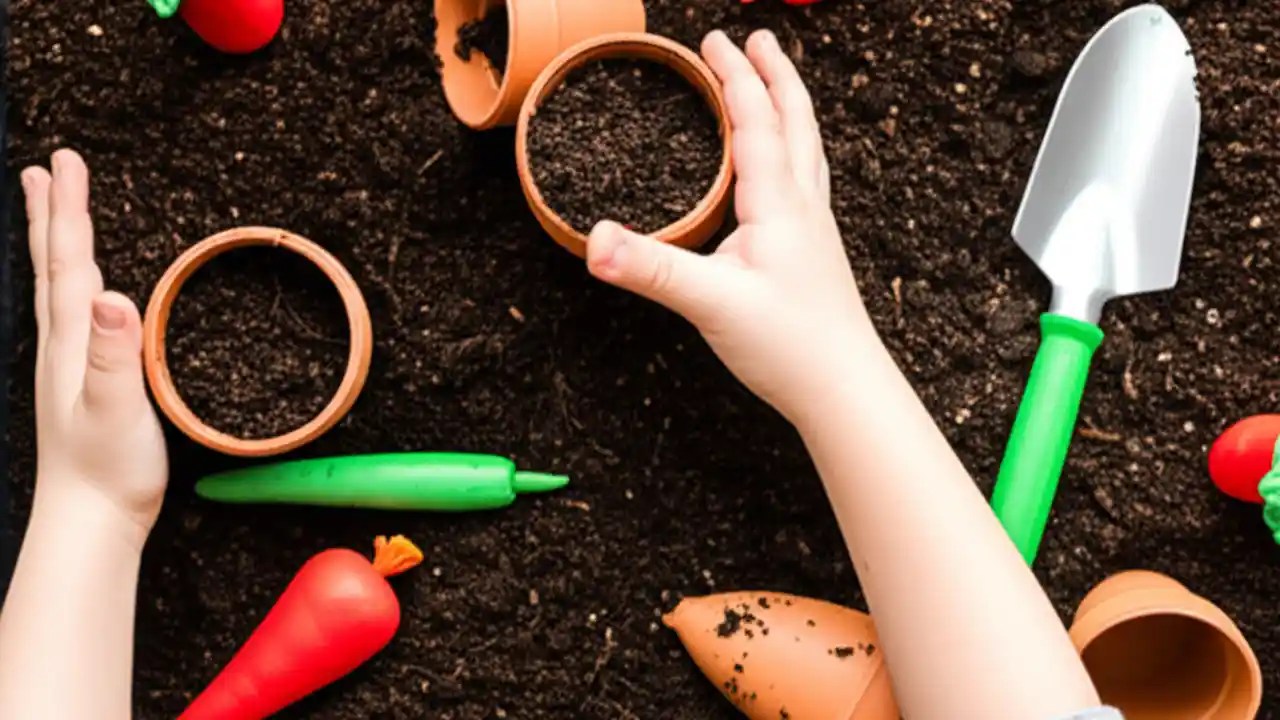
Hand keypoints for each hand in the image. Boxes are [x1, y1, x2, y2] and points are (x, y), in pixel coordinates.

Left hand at [22, 150, 167, 541]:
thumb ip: (114, 353)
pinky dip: (72, 284)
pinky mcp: (83, 382)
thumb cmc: (108, 469)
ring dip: (55, 243)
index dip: (68, 209)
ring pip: (58, 287)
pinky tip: (83, 292)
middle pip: (53, 264)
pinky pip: (74, 315)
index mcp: (71, 341)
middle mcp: (63, 345)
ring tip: (52, 211)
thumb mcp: (118, 407)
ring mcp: (69, 364)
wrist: (91, 519)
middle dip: (52, 212)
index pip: (69, 261)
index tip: (66, 161)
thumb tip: (111, 295)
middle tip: (48, 167)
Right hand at [586, 30, 874, 425]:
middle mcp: (803, 205)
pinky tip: (784, 171)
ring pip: (808, 147)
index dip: (734, 76)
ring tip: (777, 84)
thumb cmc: (790, 346)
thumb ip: (650, 268)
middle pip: (796, 120)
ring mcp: (814, 227)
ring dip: (791, 105)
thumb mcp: (710, 304)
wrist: (843, 389)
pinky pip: (807, 179)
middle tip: (758, 40)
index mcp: (779, 202)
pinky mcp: (814, 251)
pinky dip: (795, 150)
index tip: (714, 41)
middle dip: (774, 74)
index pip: (757, 120)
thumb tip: (594, 241)